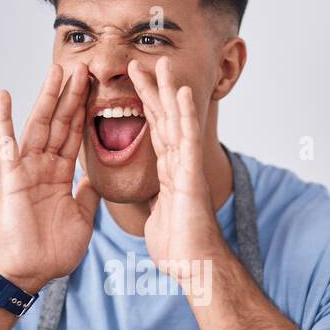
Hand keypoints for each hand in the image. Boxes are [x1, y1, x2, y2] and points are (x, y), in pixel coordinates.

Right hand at [0, 62, 99, 292]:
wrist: (30, 273)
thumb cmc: (52, 251)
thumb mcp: (82, 218)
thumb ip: (88, 195)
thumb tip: (96, 179)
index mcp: (60, 175)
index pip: (75, 136)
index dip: (85, 112)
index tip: (95, 88)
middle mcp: (43, 167)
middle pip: (60, 124)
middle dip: (71, 96)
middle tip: (81, 68)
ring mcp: (27, 170)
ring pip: (39, 126)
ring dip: (47, 98)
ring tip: (56, 71)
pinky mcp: (12, 178)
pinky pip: (7, 145)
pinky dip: (3, 121)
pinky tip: (3, 95)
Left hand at [129, 56, 225, 286]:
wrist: (195, 266)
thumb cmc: (180, 249)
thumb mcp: (157, 219)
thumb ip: (154, 203)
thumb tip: (148, 199)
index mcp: (169, 174)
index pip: (155, 134)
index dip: (145, 109)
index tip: (134, 86)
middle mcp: (179, 166)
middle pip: (164, 120)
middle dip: (153, 91)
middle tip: (142, 63)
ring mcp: (187, 169)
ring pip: (176, 123)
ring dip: (169, 92)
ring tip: (163, 65)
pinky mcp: (191, 177)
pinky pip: (186, 142)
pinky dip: (185, 116)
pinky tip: (182, 93)